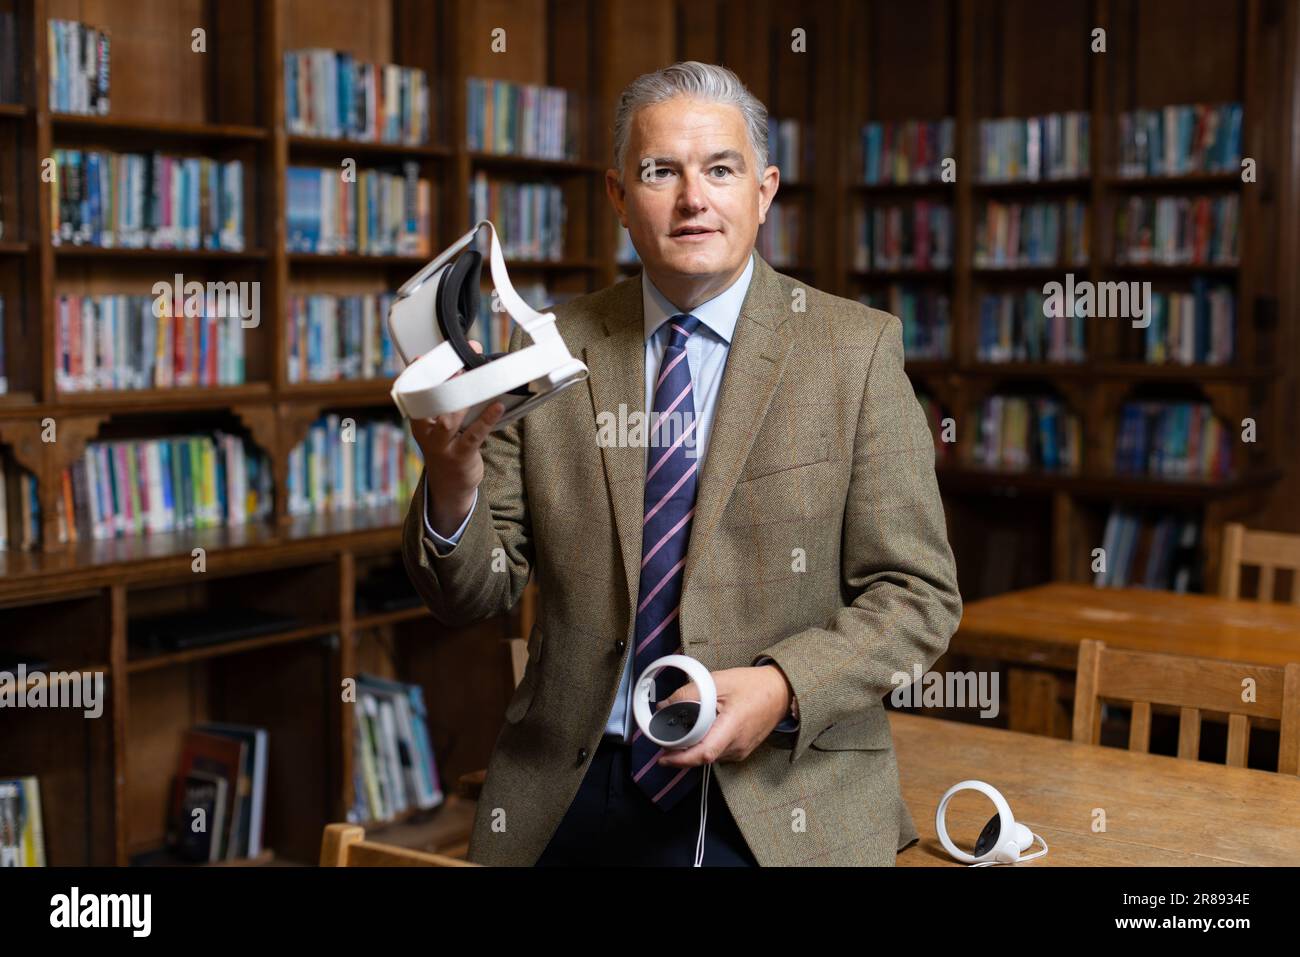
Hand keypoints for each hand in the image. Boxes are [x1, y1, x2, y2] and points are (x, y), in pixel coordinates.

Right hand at [409, 340, 504, 535]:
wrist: (449, 485)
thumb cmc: (448, 446)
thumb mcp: (438, 424)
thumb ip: (448, 399)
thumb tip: (469, 367)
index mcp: (418, 419)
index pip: (413, 392)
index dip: (419, 373)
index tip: (423, 355)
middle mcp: (425, 431)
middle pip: (429, 403)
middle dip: (443, 382)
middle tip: (459, 364)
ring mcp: (441, 445)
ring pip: (447, 420)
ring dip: (461, 401)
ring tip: (477, 382)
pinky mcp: (460, 456)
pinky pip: (473, 435)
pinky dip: (486, 419)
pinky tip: (498, 406)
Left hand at [654, 665, 793, 767]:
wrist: (781, 692)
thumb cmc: (754, 685)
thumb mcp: (719, 681)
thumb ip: (690, 693)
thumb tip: (666, 705)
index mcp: (733, 727)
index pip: (704, 753)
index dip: (681, 759)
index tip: (663, 758)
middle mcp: (738, 745)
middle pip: (702, 756)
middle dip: (681, 751)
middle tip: (666, 738)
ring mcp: (741, 751)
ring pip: (709, 755)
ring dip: (693, 746)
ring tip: (683, 731)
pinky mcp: (741, 751)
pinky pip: (717, 752)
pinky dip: (705, 744)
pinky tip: (701, 730)